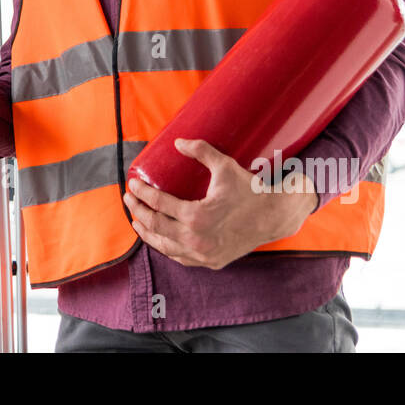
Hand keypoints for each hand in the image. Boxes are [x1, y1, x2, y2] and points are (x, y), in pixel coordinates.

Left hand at [122, 138, 317, 270]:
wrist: (274, 217)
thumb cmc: (250, 190)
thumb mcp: (225, 166)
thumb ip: (201, 151)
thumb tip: (177, 141)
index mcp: (197, 216)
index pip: (158, 205)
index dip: (142, 194)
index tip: (132, 185)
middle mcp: (197, 240)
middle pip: (156, 226)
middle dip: (138, 212)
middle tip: (130, 199)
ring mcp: (203, 254)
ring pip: (164, 246)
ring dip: (148, 233)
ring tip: (137, 220)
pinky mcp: (211, 262)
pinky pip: (181, 257)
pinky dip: (166, 247)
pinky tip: (159, 238)